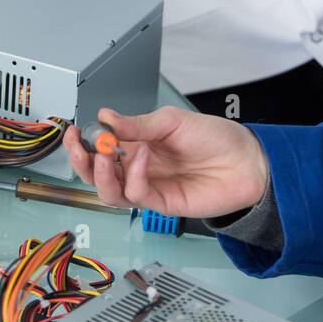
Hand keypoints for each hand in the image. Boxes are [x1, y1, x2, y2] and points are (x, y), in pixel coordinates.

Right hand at [63, 105, 269, 218]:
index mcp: (140, 144)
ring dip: (102, 173)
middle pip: (98, 174)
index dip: (84, 142)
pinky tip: (142, 157)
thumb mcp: (173, 120)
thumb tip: (105, 117)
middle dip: (81, 161)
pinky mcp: (162, 204)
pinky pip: (136, 196)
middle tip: (79, 145)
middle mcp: (140, 167)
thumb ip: (138, 124)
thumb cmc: (217, 138)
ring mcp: (150, 187)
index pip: (101, 148)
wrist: (248, 161)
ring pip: (110, 191)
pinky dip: (133, 176)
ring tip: (109, 152)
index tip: (74, 131)